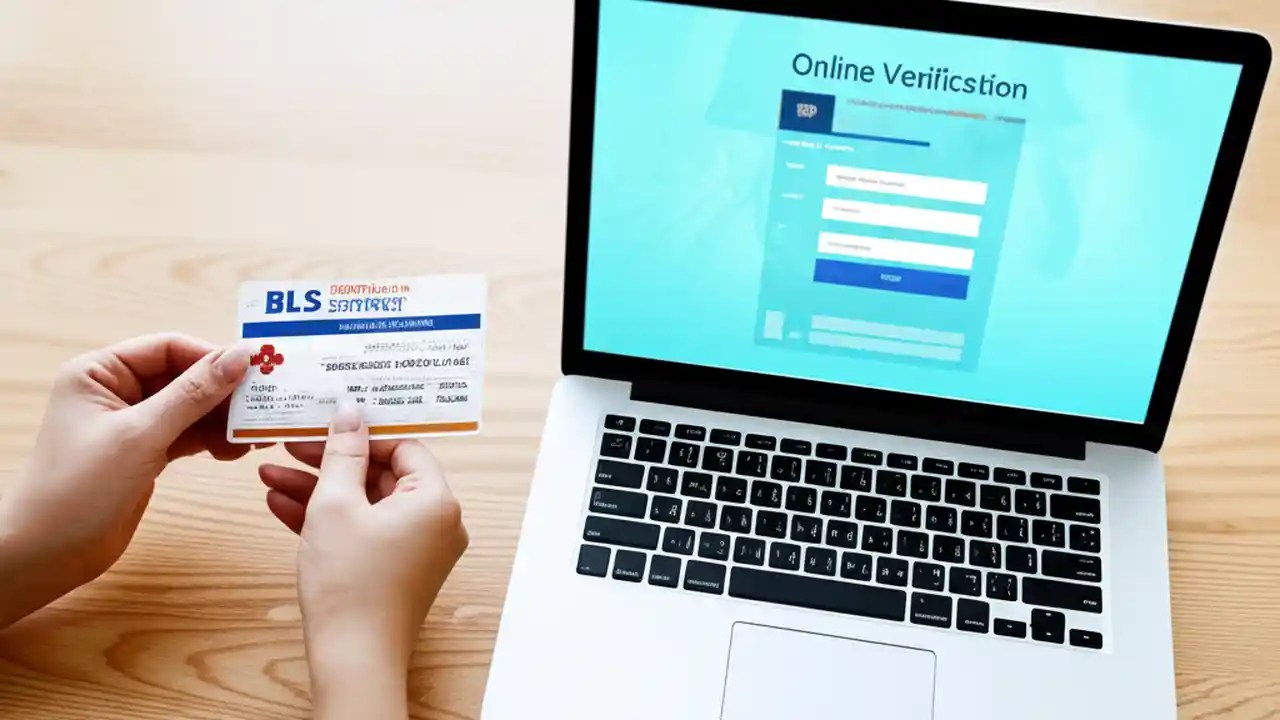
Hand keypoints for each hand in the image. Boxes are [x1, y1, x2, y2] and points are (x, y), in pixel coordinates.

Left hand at [0, 334, 255, 627]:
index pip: (168, 348)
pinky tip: (237, 450)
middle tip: (265, 404)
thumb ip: (193, 394)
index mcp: (99, 372)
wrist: (49, 554)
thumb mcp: (141, 435)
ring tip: (256, 434)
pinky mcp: (146, 452)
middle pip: (185, 376)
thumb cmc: (78, 489)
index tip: (257, 370)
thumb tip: (240, 357)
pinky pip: (189, 434)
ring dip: (224, 419)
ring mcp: (132, 423)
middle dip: (225, 390)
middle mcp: (115, 391)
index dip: (213, 356)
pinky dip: (214, 440)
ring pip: (192, 407)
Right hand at [258, 404, 467, 719]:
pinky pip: (363, 531)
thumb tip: (351, 413)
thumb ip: (342, 453)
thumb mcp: (336, 504)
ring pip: (365, 504)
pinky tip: (280, 505)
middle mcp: (437, 522)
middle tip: (288, 446)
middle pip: (381, 475)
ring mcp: (417, 549)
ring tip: (268, 475)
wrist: (351, 657)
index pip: (403, 447)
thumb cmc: (349, 581)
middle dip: (328, 462)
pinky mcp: (395, 570)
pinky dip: (329, 520)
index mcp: (436, 500)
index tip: (324, 424)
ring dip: (318, 490)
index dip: (361, 434)